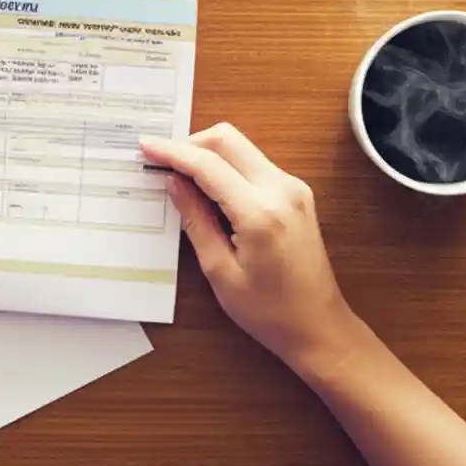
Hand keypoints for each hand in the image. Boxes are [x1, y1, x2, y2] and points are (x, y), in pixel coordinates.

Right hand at [141, 125, 353, 367]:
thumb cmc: (269, 312)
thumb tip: (173, 183)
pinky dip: (227, 166)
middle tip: (162, 161)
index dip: (173, 152)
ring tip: (181, 176)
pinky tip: (209, 188)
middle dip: (190, 144)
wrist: (319, 326)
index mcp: (260, 213)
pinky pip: (255, 164)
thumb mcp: (220, 271)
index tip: (146, 146)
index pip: (208, 165)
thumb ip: (195, 220)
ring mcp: (294, 188)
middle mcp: (282, 190)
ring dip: (209, 153)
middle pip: (228, 139)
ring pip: (242, 147)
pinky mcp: (297, 193)